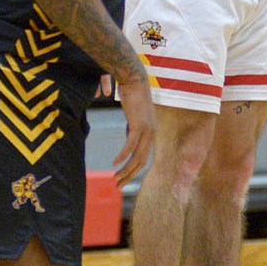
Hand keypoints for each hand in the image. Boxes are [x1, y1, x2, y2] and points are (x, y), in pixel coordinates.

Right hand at [110, 70, 154, 184]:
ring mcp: (146, 129)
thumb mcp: (134, 115)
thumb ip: (132, 126)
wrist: (135, 79)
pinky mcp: (139, 124)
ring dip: (126, 170)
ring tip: (116, 178)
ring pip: (137, 156)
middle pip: (141, 161)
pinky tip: (115, 163)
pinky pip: (130, 144)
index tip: (122, 178)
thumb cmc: (133, 95)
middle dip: (129, 176)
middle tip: (118, 186)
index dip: (133, 170)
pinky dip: (123, 155)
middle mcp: (151, 134)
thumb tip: (129, 137)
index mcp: (150, 133)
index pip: (143, 158)